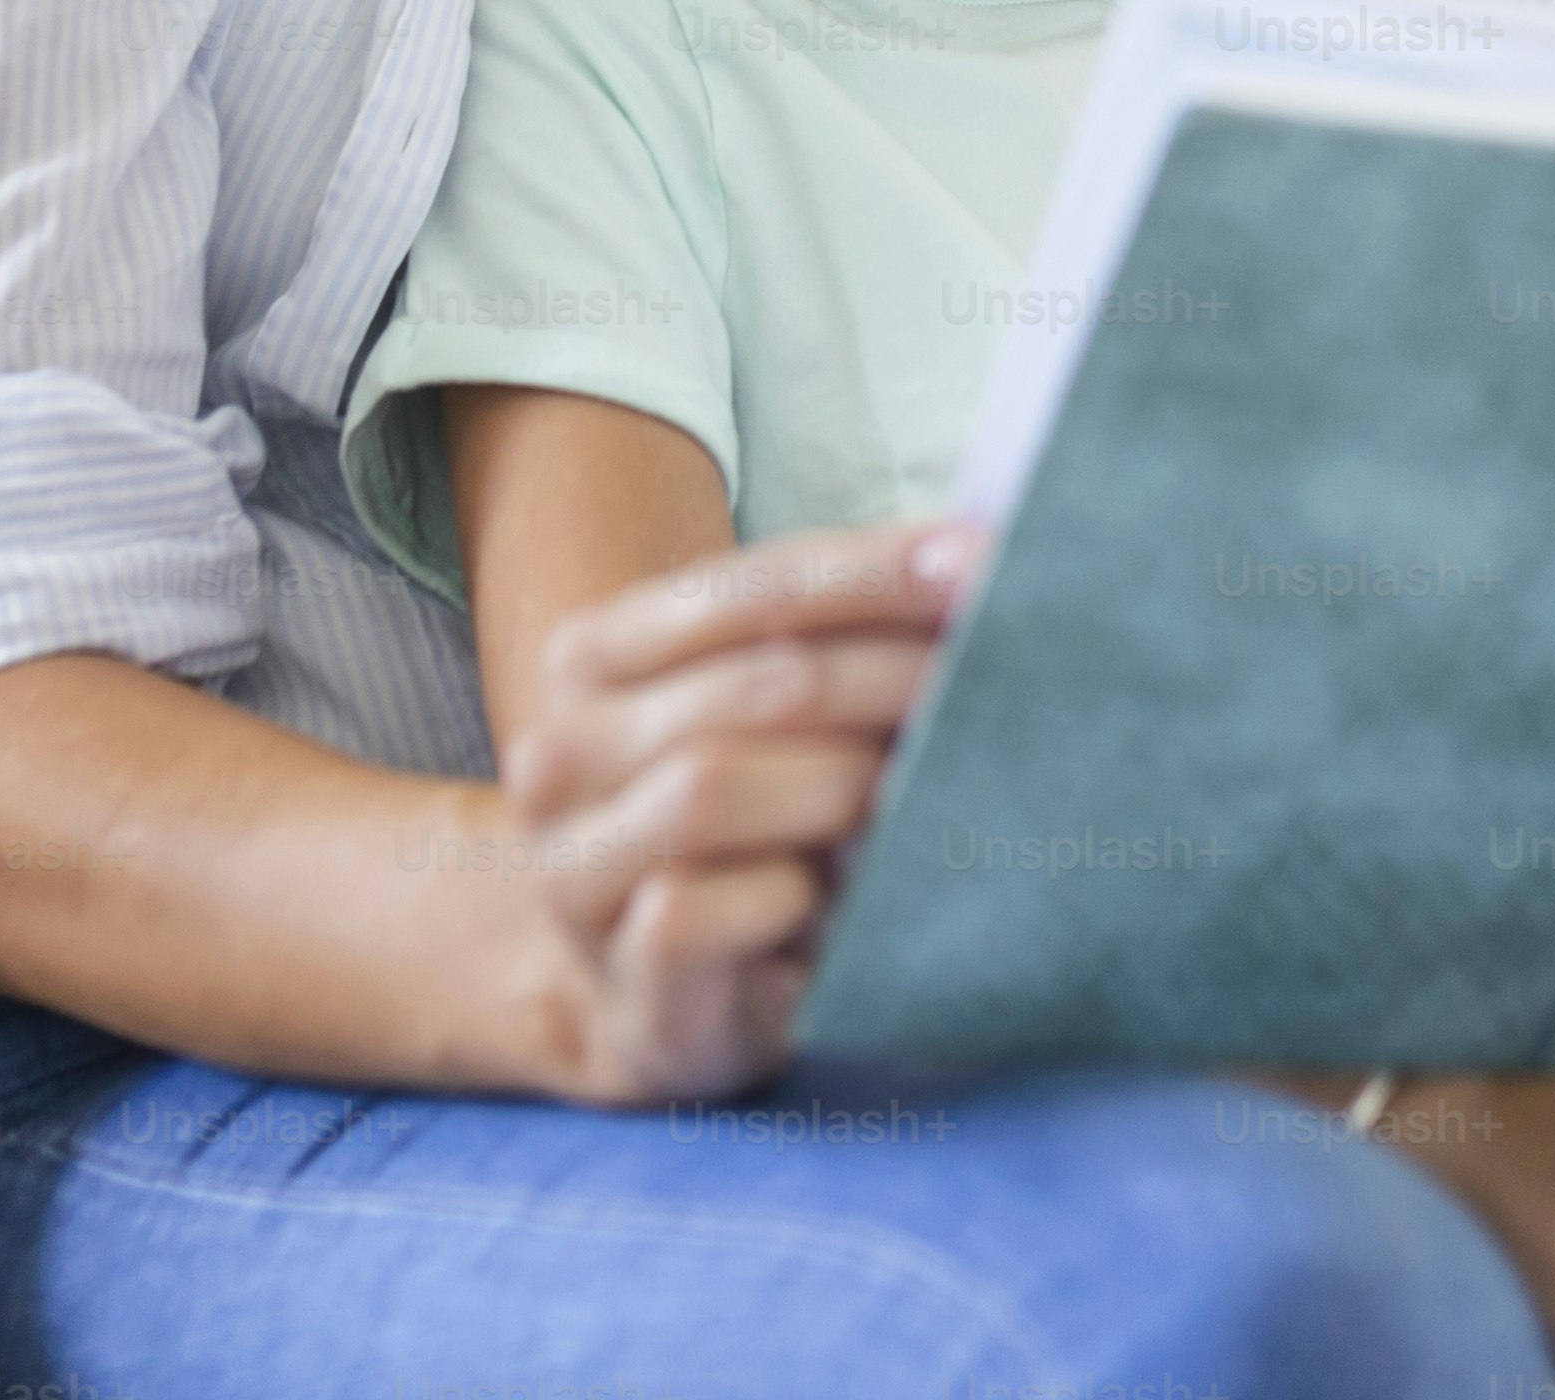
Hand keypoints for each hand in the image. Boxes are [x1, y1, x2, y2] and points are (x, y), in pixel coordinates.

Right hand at [490, 519, 970, 1104]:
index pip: (742, 587)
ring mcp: (570, 865)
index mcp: (592, 657)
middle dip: (888, 675)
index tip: (979, 563)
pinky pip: (694, 910)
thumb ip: (834, 637)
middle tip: (995, 679)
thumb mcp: (772, 719)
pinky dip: (784, 897)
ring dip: (840, 784)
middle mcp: (559, 750)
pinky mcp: (614, 970)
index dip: (870, 571)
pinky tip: (832, 902)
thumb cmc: (742, 835)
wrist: (658, 998)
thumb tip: (970, 556)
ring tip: (921, 792)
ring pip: (707, 787)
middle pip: (752, 684)